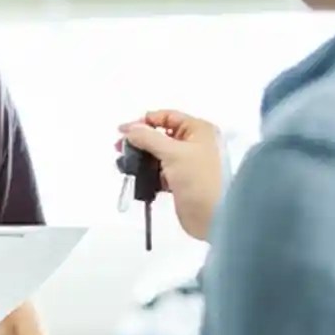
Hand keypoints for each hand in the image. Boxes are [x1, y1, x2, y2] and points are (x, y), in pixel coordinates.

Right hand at [118, 109, 223, 240]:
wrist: (213, 218)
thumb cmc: (199, 180)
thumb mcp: (173, 153)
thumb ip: (147, 138)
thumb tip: (129, 128)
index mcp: (199, 130)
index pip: (167, 117)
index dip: (145, 122)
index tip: (124, 131)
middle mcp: (195, 143)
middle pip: (161, 135)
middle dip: (140, 140)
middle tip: (120, 149)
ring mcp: (188, 163)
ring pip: (158, 153)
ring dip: (142, 157)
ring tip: (125, 164)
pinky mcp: (181, 180)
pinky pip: (160, 170)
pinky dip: (148, 172)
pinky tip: (136, 176)